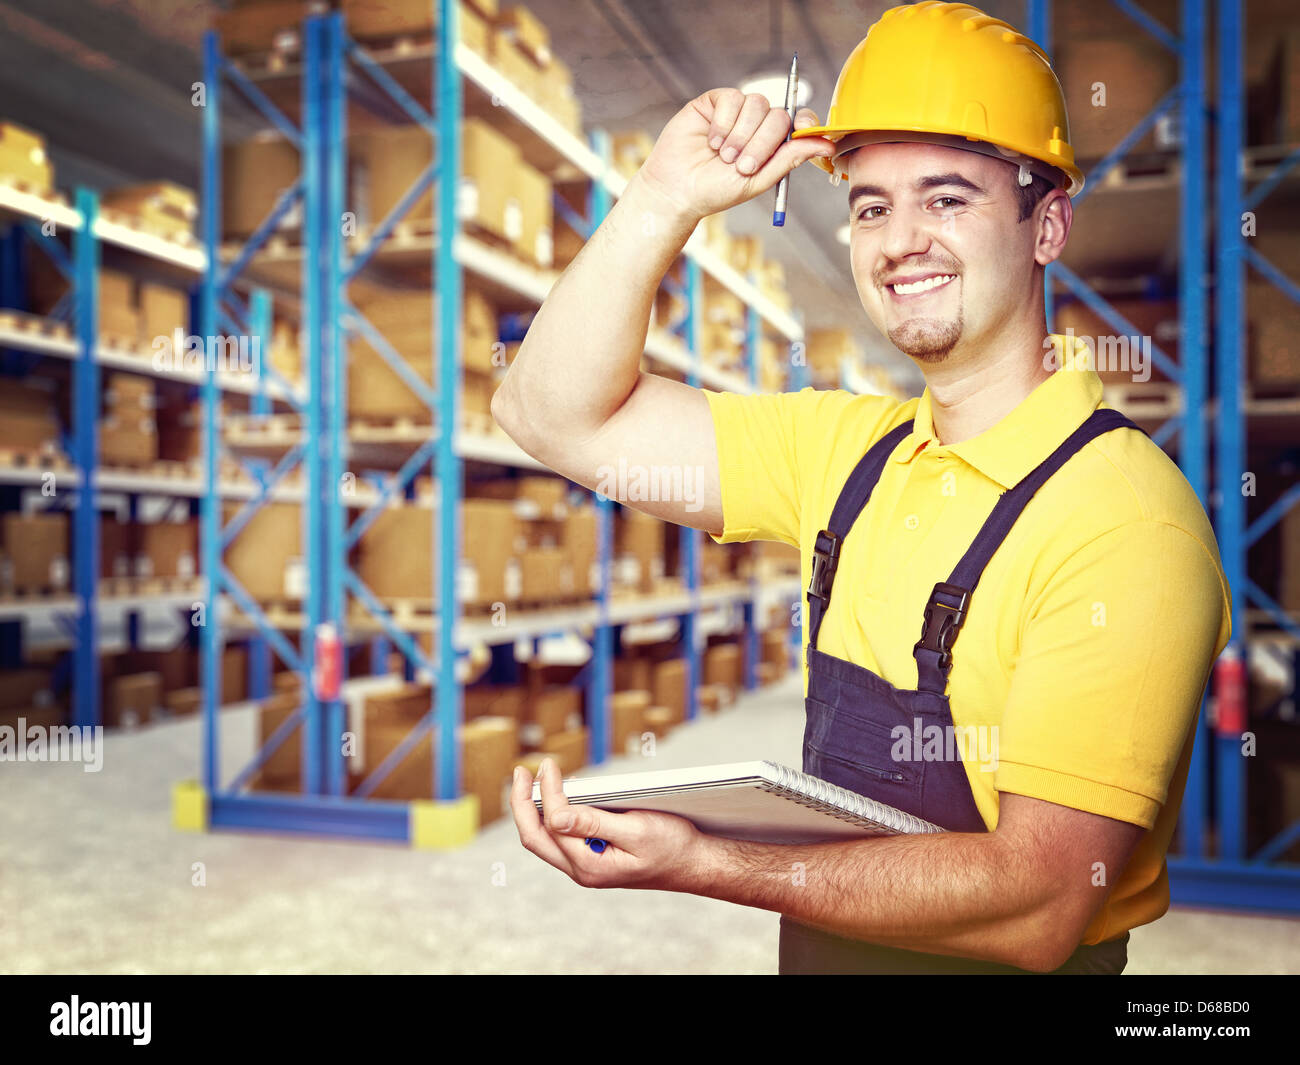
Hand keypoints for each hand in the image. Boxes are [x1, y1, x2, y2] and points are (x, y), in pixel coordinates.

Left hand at [510, 758, 708, 890]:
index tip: (549, 764)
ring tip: (532, 780)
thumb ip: (593, 823)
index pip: (553, 824)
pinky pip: (562, 838)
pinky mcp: (592, 858)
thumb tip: (554, 815)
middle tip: (521, 772)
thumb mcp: (636, 829)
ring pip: (546, 839)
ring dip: (534, 810)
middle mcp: (581, 870)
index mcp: (590, 866)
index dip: (547, 791)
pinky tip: (559, 795)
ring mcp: (585, 867)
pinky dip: (554, 815)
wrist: (693, 864)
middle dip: (522, 804)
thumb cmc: (672, 845)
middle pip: (535, 838)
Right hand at [636, 88, 834, 224]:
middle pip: (779, 115)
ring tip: (723, 157)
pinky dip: (724, 122)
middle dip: (763, 143)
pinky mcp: (714, 103)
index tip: (805, 131)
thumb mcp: (758, 180)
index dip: (806, 123)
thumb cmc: (716, 191)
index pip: (798, 122)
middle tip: (741, 166)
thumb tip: (827, 144)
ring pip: (756, 105)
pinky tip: (711, 141)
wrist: (677, 190)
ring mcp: (736, 112)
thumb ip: (790, 159)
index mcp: (772, 144)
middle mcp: (757, 125)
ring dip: (741, 135)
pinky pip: (732, 99)